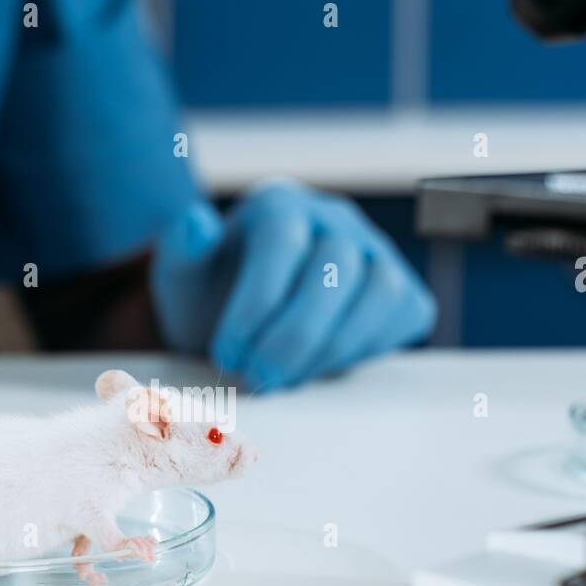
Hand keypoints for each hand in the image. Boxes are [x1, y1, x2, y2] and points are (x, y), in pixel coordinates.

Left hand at [151, 181, 435, 390]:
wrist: (248, 318)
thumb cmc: (215, 295)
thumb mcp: (183, 276)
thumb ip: (181, 251)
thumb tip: (194, 224)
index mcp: (278, 205)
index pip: (281, 241)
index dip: (255, 305)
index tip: (227, 355)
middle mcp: (334, 220)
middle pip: (334, 268)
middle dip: (294, 335)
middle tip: (260, 378)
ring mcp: (375, 253)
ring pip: (379, 291)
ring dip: (333, 345)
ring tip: (288, 379)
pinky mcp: (402, 289)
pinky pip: (403, 313)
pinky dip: (368, 347)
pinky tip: (320, 368)